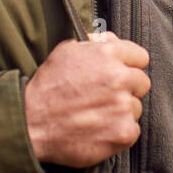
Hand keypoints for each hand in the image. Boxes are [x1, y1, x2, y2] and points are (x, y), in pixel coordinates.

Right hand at [24, 31, 149, 167]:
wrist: (31, 124)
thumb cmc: (47, 87)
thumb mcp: (66, 51)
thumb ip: (94, 43)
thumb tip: (113, 40)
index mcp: (108, 54)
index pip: (140, 57)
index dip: (129, 66)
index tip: (119, 74)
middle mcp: (119, 78)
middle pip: (142, 83)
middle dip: (127, 89)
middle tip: (104, 97)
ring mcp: (122, 107)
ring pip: (135, 108)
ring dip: (121, 112)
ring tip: (96, 115)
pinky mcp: (123, 133)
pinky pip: (133, 130)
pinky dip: (119, 133)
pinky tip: (99, 130)